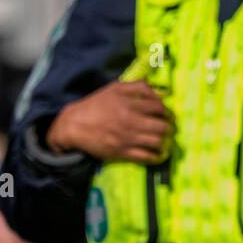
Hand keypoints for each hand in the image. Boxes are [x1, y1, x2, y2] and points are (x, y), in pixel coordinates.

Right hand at [45, 80, 171, 164]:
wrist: (74, 125)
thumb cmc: (95, 105)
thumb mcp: (114, 88)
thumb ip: (137, 86)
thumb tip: (159, 90)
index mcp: (129, 104)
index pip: (159, 107)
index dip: (166, 111)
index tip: (166, 114)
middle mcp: (130, 121)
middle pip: (162, 126)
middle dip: (168, 127)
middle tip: (167, 127)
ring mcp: (127, 138)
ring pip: (157, 142)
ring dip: (164, 141)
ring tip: (163, 140)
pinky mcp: (122, 152)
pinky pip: (146, 157)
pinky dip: (156, 156)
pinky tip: (157, 154)